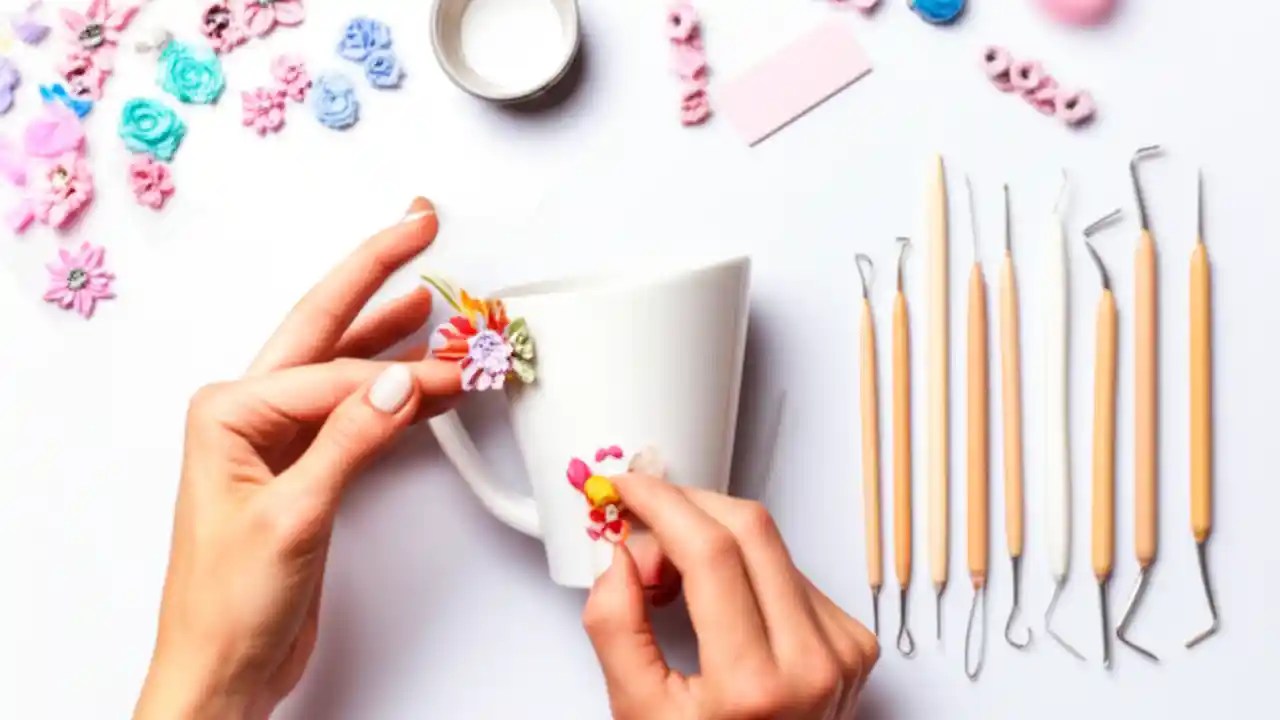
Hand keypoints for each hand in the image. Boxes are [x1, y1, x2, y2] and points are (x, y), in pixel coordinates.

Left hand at [135, 198, 460, 719]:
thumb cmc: (228, 603)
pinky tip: (426, 374)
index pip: (334, 373)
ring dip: (392, 331)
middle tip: (420, 226)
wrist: (222, 668)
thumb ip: (349, 443)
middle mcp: (251, 414)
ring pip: (346, 365)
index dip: (401, 370)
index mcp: (230, 413)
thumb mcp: (291, 518)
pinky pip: (358, 412)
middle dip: (374, 275)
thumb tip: (399, 382)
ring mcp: (279, 439)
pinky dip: (397, 391)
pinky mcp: (307, 468)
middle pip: (326, 327)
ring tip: (435, 294)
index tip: (457, 371)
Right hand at [583, 474, 878, 718]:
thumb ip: (615, 625)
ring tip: (672, 581)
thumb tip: (618, 552)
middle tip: (641, 525)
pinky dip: (745, 566)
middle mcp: (813, 662)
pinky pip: (792, 571)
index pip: (711, 550)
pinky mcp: (854, 644)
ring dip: (713, 538)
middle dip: (686, 507)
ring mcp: (841, 651)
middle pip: (749, 528)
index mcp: (755, 684)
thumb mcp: (637, 713)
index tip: (629, 485)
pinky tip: (716, 598)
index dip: (663, 502)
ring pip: (772, 544)